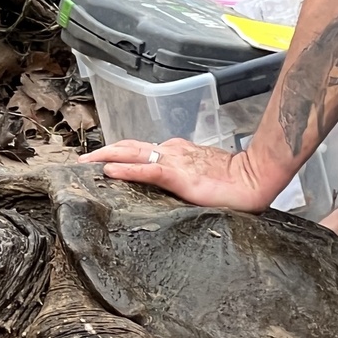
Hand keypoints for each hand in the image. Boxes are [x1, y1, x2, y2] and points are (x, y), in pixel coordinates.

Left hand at [79, 138, 272, 211]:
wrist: (256, 178)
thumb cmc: (236, 183)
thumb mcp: (203, 182)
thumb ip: (185, 182)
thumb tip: (174, 190)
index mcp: (177, 154)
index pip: (141, 151)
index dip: (119, 154)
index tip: (98, 162)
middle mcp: (171, 152)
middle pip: (129, 147)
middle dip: (103, 152)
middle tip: (80, 163)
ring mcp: (174, 161)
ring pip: (132, 153)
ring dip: (106, 157)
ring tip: (84, 164)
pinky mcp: (179, 175)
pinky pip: (146, 170)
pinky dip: (125, 169)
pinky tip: (109, 172)